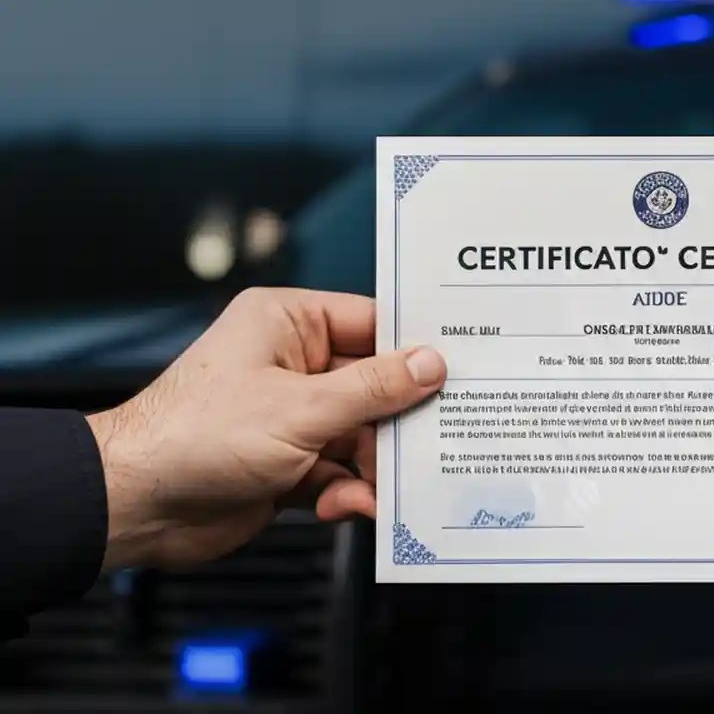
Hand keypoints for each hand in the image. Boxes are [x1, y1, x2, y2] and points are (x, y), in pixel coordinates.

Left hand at [87, 288, 445, 570]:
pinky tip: (350, 506)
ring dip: (374, 464)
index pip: (371, 324)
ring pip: (362, 434)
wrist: (137, 505)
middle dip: (399, 420)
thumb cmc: (196, 435)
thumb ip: (373, 388)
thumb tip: (430, 364)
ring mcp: (291, 414)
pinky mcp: (289, 462)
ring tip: (385, 487)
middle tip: (436, 440)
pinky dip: (349, 491)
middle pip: (375, 385)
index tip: (460, 368)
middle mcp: (291, 363)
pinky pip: (340, 471)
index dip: (415, 349)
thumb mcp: (301, 408)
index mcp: (287, 323)